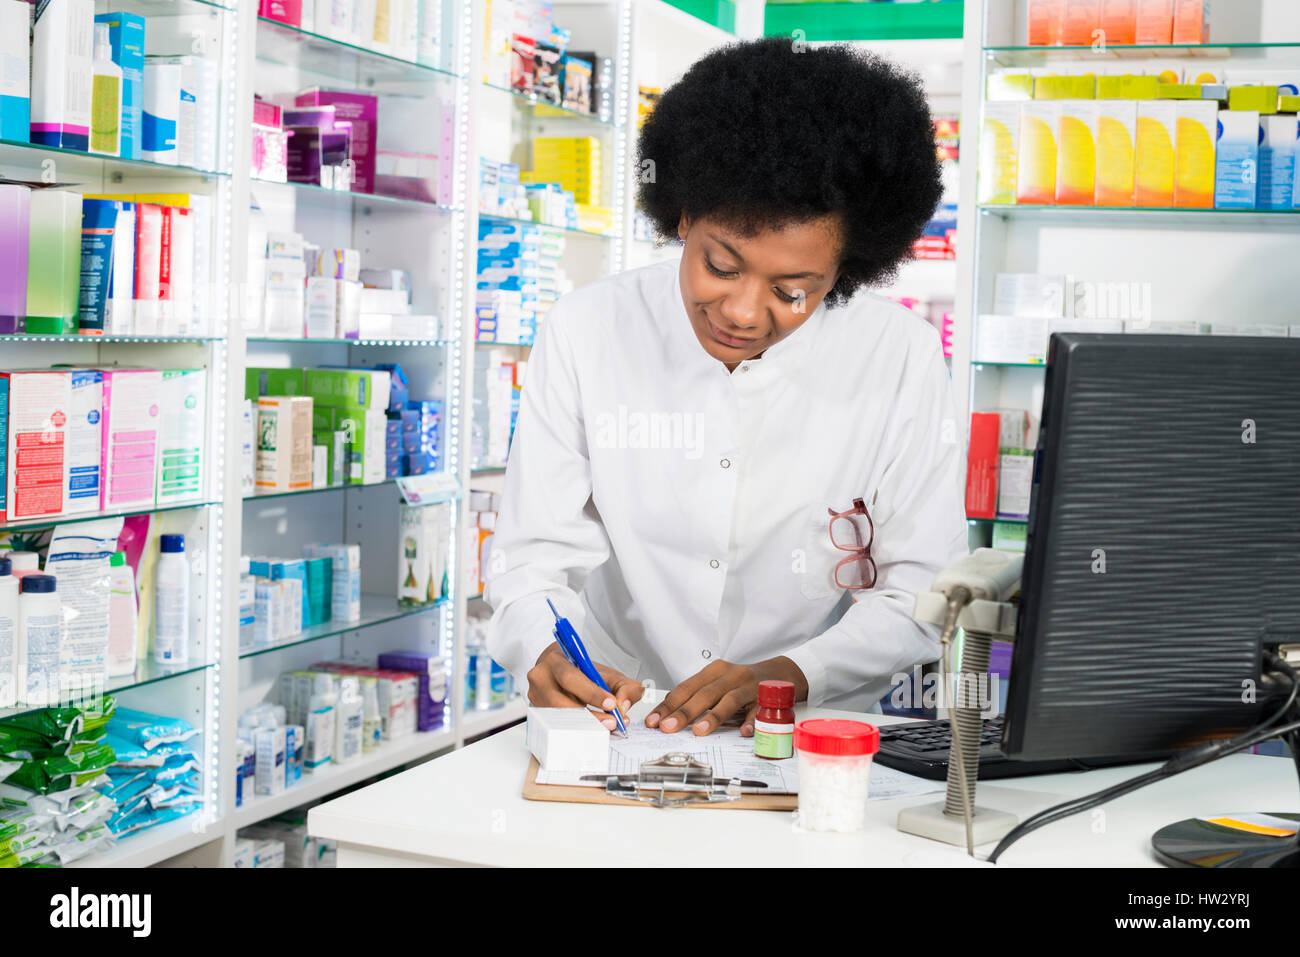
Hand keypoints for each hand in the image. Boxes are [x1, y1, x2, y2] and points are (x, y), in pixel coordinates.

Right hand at [526, 642, 643, 730]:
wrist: (563, 672)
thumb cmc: (584, 673)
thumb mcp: (608, 674)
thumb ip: (625, 686)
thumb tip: (624, 705)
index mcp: (554, 660)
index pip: (570, 678)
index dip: (590, 692)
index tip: (611, 703)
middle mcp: (540, 678)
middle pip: (559, 701)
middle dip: (588, 714)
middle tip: (611, 721)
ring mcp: (535, 696)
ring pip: (556, 717)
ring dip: (583, 725)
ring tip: (605, 727)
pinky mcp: (536, 712)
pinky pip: (555, 725)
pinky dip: (575, 730)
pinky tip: (591, 731)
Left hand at [645, 657, 807, 736]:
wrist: (780, 674)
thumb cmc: (742, 682)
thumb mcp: (718, 682)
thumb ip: (697, 695)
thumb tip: (667, 712)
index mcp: (714, 671)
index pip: (686, 688)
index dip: (668, 705)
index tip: (653, 721)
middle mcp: (730, 675)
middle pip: (704, 693)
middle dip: (684, 712)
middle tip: (668, 728)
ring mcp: (749, 686)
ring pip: (729, 700)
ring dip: (713, 716)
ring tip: (698, 731)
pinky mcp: (767, 697)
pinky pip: (758, 711)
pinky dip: (751, 722)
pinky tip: (743, 732)